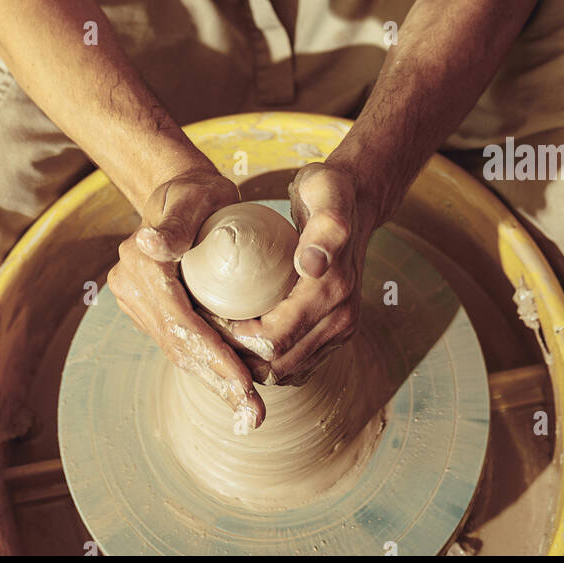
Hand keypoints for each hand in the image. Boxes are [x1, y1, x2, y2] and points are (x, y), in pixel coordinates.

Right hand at [107, 168, 266, 431]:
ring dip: (213, 381)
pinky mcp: (149, 309)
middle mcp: (130, 286)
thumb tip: (147, 243)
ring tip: (249, 411)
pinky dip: (207, 365)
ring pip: (177, 350)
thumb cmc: (197, 191)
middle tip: (253, 415)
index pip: (180, 320)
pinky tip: (236, 386)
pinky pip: (179, 343)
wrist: (179, 190)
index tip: (246, 382)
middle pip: (177, 344)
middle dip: (217, 380)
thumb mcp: (193, 196)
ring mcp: (136, 301)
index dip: (213, 354)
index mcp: (140, 263)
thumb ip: (175, 223)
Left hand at [215, 161, 381, 385]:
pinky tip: (246, 335)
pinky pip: (298, 363)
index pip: (274, 340)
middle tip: (209, 327)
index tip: (209, 314)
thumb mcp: (325, 193)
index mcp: (333, 290)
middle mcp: (342, 318)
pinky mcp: (337, 333)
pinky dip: (269, 360)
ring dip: (252, 362)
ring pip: (288, 371)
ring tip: (223, 332)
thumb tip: (312, 265)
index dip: (235, 339)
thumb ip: (325, 229)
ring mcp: (342, 330)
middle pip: (278, 365)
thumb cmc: (328, 191)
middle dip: (239, 357)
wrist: (355, 200)